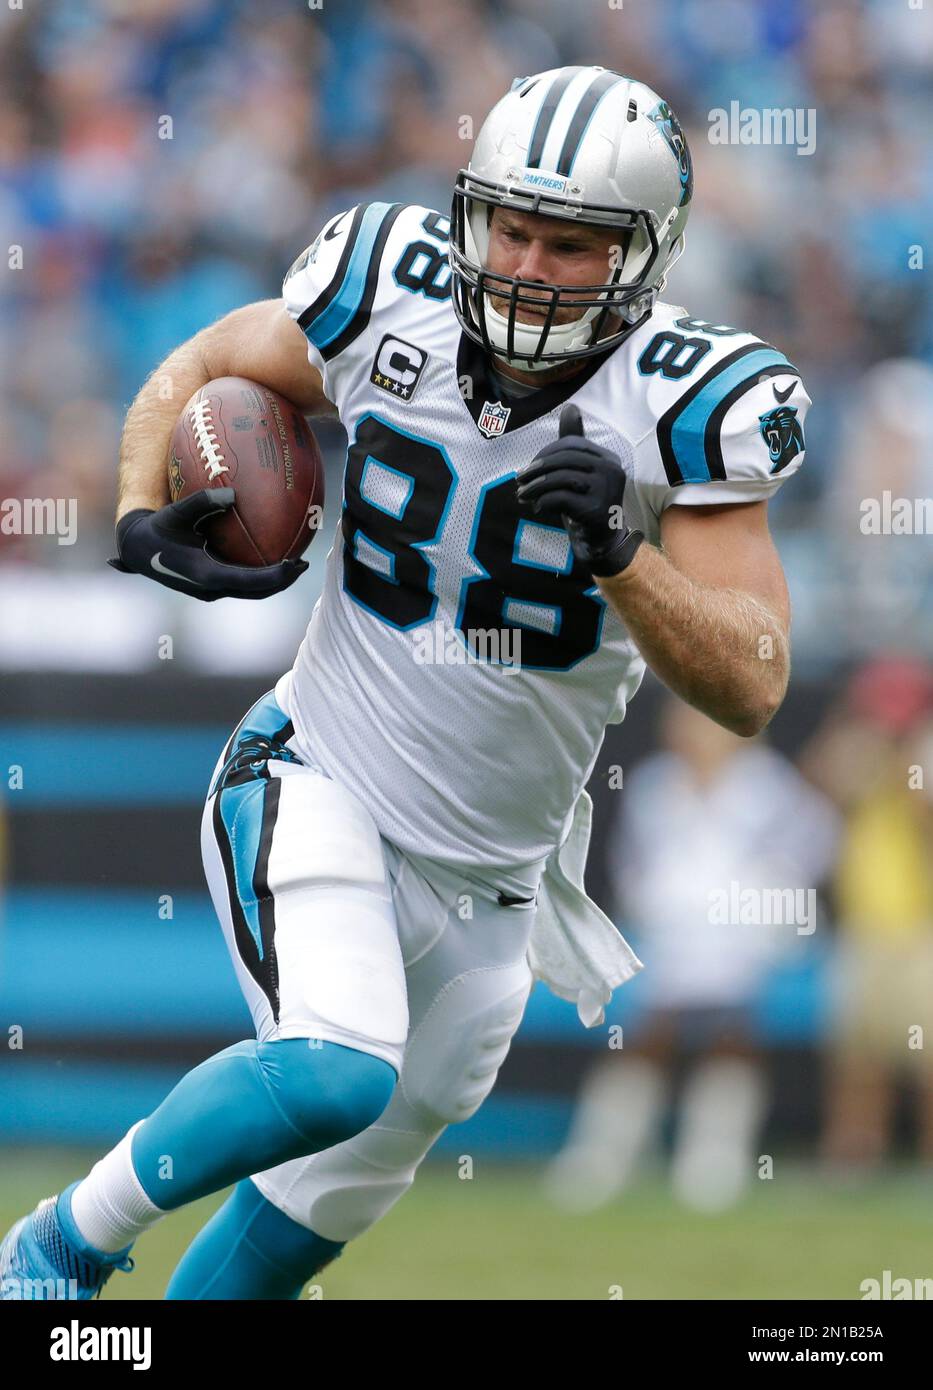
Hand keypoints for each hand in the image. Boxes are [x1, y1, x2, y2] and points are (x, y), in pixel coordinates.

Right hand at [108, 488, 308, 600]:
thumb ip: (202, 502)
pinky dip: (261, 576)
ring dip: (275, 581)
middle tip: (304, 564)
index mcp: (206, 575)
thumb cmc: (157, 528)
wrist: (137, 551)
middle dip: (283, 580)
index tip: (296, 564)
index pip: (250, 581)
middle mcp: (211, 589)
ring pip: (252, 591)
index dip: (276, 576)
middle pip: (258, 592)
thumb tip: (232, 493)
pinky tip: (274, 558)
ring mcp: (211, 591)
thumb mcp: (176, 512)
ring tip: (296, 565)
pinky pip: (242, 584)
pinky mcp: (211, 586)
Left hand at [515, 404, 643, 576]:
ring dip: (535, 487)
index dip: (546, 452)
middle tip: (519, 480)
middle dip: (537, 469)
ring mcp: (606, 490)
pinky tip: (537, 507)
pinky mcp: (595, 509)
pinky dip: (543, 501)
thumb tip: (570, 408)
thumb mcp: (579, 472)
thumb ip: (573, 444)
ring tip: (522, 495)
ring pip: (561, 478)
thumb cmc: (585, 502)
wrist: (600, 540)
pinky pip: (561, 498)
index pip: (572, 445)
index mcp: (608, 459)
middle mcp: (611, 471)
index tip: (529, 468)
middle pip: (565, 459)